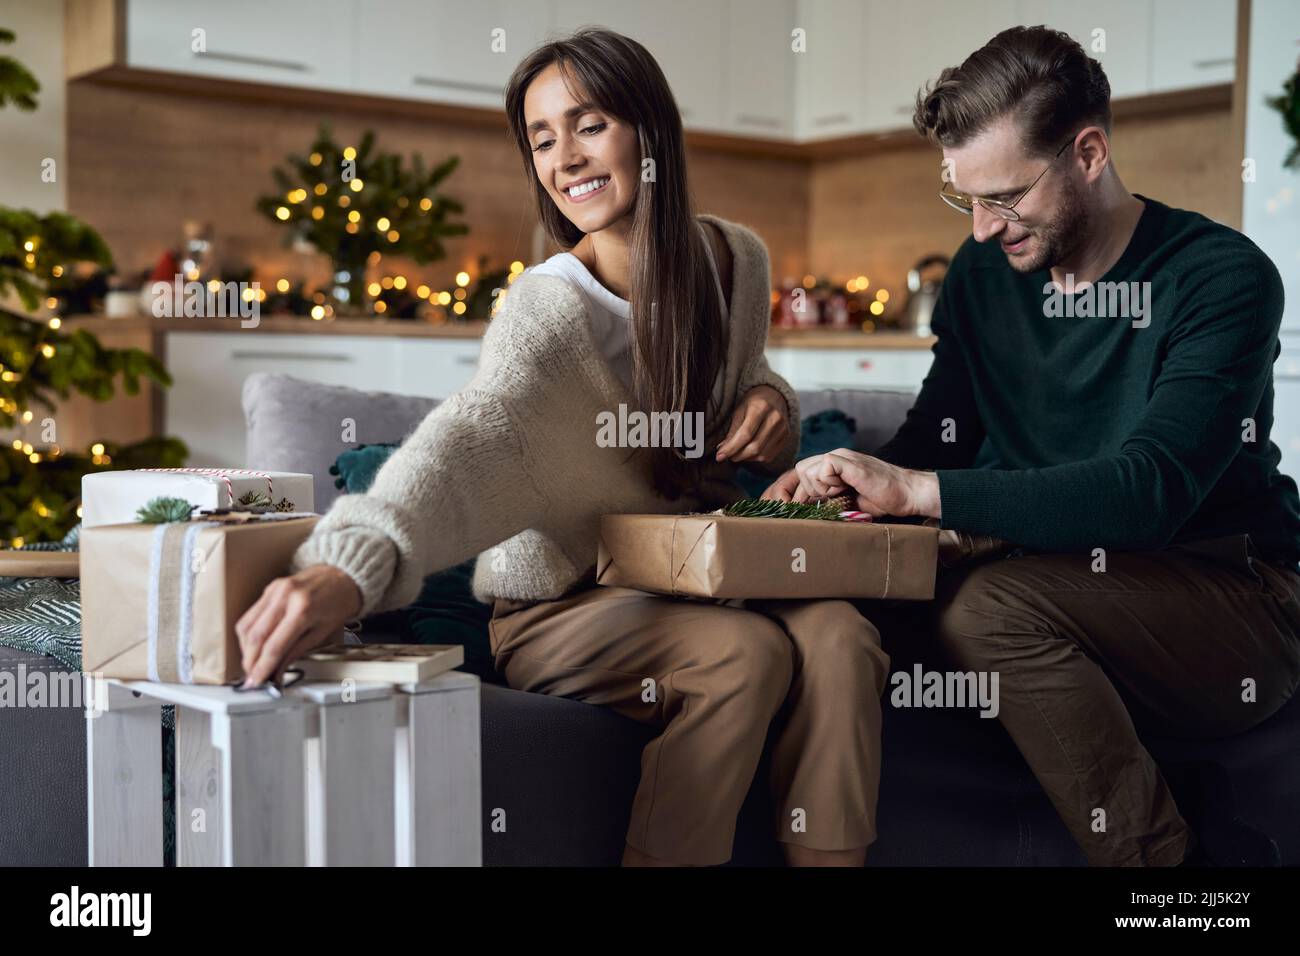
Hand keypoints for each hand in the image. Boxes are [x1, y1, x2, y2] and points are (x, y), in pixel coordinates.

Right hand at [235, 564, 363, 687]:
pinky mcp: (268, 588)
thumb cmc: (338, 603)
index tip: (257, 682)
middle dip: (250, 661)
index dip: (262, 668)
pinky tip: (254, 645)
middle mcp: (285, 597)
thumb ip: (295, 652)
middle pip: (255, 636)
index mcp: (303, 609)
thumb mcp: (323, 633)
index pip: (274, 646)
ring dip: (245, 649)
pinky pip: (249, 615)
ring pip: (246, 626)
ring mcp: (274, 590)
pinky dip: (248, 634)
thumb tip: (276, 673)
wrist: (341, 575)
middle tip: (252, 676)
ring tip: (252, 663)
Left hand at [716, 385, 789, 463]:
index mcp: (761, 407)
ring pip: (762, 454)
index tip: (720, 456)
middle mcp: (775, 418)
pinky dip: (756, 458)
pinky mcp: (786, 437)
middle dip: (737, 455)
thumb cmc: (754, 403)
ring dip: (746, 458)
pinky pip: (769, 456)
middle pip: (755, 447)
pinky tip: (749, 453)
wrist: (775, 396)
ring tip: (738, 453)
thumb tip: (723, 450)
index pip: (745, 434)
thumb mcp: (739, 411)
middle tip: (728, 455)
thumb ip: (732, 432)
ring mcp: (783, 429)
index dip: (731, 448)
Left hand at [760, 448, 940, 518]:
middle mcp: (836, 457)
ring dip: (817, 488)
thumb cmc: (883, 499)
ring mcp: (842, 457)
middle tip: (819, 505)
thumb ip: (830, 500)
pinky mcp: (849, 462)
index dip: (797, 492)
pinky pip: (823, 468)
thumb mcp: (849, 501)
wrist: (908, 493)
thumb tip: (807, 511)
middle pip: (800, 469)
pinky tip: (843, 490)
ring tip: (837, 496)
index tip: (799, 510)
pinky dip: (828, 483)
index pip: (802, 473)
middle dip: (803, 492)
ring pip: (807, 469)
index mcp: (834, 465)